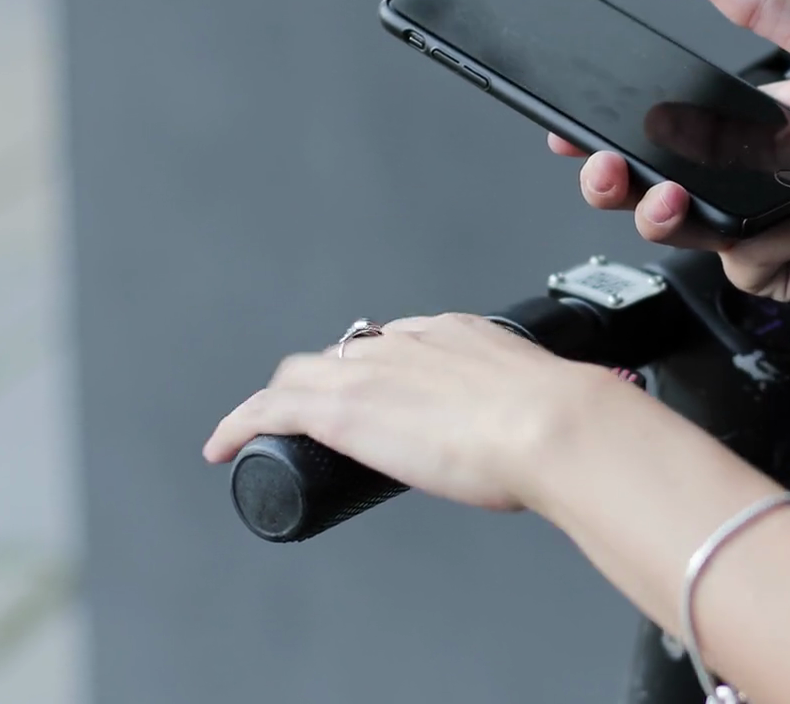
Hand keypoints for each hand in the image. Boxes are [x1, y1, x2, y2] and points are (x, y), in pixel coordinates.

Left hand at [202, 314, 626, 511]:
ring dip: (277, 401)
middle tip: (319, 416)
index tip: (380, 395)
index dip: (379, 370)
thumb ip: (547, 421)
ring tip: (260, 427)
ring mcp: (371, 373)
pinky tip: (224, 445)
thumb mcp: (553, 407)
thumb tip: (559, 454)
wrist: (555, 426)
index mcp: (460, 334)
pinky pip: (269, 409)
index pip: (400, 343)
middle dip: (324, 379)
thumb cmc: (566, 424)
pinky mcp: (341, 410)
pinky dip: (240, 423)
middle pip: (344, 352)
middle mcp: (409, 342)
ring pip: (300, 375)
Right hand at [553, 0, 789, 301]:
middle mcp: (729, 185)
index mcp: (729, 134)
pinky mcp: (772, 272)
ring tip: (678, 195)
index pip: (645, 132)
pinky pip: (752, 258)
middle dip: (605, 184)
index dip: (596, 133)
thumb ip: (764, 4)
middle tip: (606, 167)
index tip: (565, 125)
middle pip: (637, 193)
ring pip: (676, 234)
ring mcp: (745, 232)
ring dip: (671, 215)